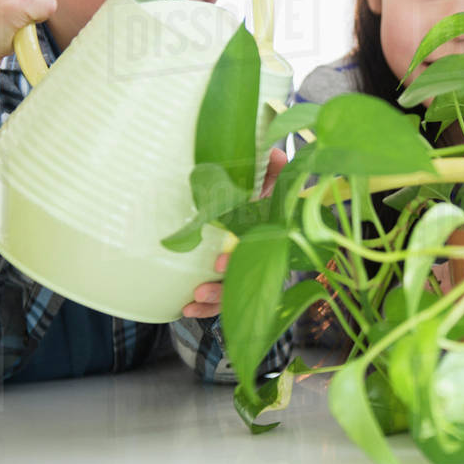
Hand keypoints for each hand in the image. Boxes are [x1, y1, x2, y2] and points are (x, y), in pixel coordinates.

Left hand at [182, 148, 288, 318]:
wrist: (223, 196)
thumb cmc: (245, 189)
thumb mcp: (259, 176)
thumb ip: (269, 167)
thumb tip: (278, 157)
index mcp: (267, 228)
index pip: (262, 247)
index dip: (244, 257)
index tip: (220, 262)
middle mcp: (257, 251)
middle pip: (246, 274)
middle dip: (227, 283)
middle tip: (206, 281)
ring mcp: (240, 266)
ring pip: (233, 290)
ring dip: (215, 298)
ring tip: (194, 297)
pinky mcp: (223, 278)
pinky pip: (218, 299)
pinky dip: (204, 307)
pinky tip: (185, 307)